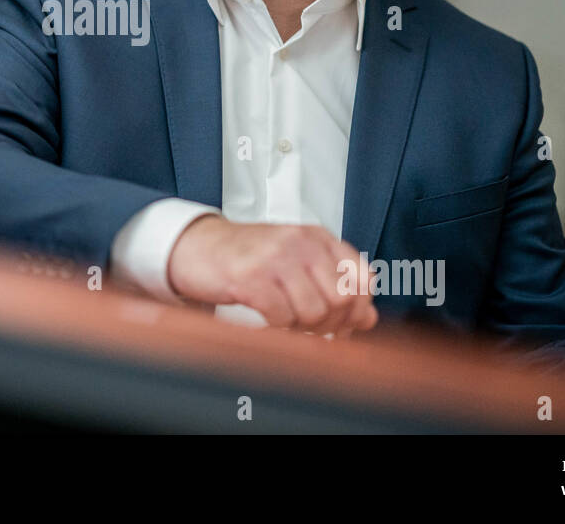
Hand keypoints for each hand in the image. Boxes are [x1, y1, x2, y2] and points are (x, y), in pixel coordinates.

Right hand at [166, 215, 377, 334]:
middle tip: (309, 327)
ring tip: (284, 320)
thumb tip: (367, 319)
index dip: (357, 309)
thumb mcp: (296, 264)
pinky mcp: (250, 277)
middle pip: (342, 299)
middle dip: (330, 324)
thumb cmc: (247, 256)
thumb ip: (333, 286)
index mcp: (317, 237)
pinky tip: (266, 318)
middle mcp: (300, 242)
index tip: (342, 323)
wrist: (196, 246)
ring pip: (314, 312)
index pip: (363, 277)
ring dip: (301, 328)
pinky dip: (276, 328)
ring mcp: (275, 257)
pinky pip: (281, 317)